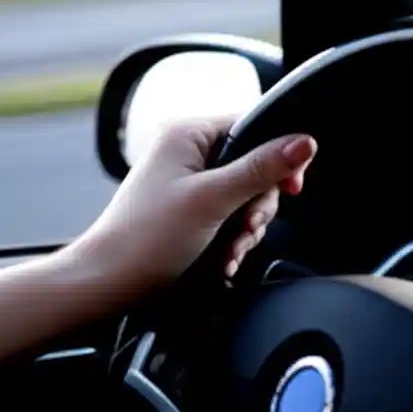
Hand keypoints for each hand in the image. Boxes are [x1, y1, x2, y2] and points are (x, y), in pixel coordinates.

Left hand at [71, 117, 316, 295]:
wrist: (108, 284)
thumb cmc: (145, 239)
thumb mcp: (213, 200)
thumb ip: (261, 169)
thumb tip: (304, 142)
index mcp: (187, 133)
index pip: (253, 126)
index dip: (278, 157)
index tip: (290, 188)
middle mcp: (187, 152)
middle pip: (254, 167)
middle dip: (256, 206)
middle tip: (247, 228)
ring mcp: (188, 182)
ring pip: (245, 197)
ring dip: (245, 230)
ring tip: (229, 252)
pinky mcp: (189, 210)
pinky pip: (229, 216)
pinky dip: (232, 240)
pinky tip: (223, 259)